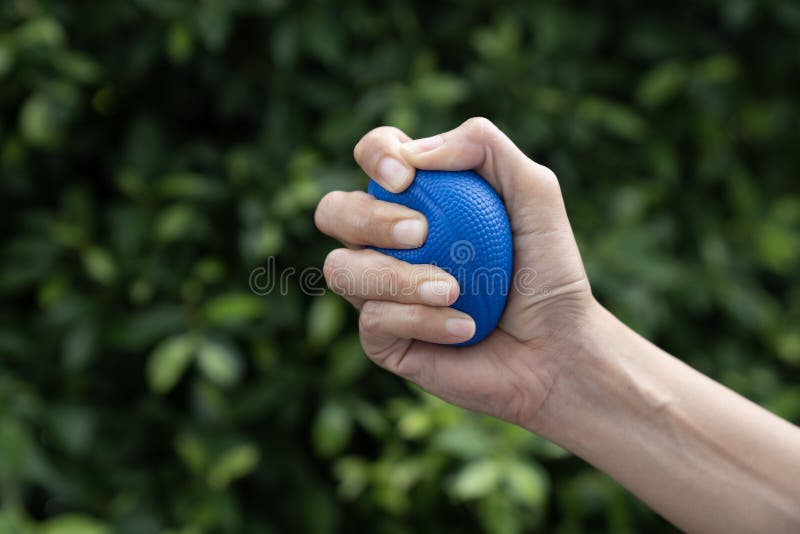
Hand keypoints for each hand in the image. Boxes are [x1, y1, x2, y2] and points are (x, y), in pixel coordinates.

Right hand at [315, 117, 591, 428]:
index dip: (377, 156)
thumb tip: (415, 153)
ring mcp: (380, 292)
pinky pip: (373, 321)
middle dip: (367, 218)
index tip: (407, 179)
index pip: (375, 157)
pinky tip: (465, 327)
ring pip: (341, 269)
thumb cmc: (547, 271)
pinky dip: (421, 320)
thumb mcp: (534, 194)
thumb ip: (484, 147)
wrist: (557, 349)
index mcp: (417, 199)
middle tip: (421, 234)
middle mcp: (388, 242)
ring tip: (452, 290)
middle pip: (334, 211)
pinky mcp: (383, 339)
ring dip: (395, 277)